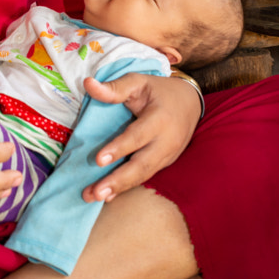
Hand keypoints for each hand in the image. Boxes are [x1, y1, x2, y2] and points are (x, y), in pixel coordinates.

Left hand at [81, 73, 201, 202]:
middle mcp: (166, 141)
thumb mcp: (138, 81)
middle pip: (142, 165)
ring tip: (96, 197)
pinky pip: (145, 176)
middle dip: (118, 181)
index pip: (137, 136)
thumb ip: (114, 87)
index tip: (98, 160)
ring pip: (143, 175)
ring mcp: (167, 155)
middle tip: (96, 193)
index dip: (119, 149)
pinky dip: (128, 187)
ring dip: (119, 188)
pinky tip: (109, 196)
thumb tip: (88, 84)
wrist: (190, 102)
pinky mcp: (165, 163)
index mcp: (160, 118)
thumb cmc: (158, 91)